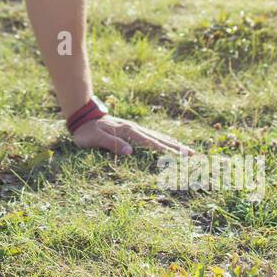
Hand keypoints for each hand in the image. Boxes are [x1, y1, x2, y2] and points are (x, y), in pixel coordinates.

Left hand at [71, 114, 195, 157]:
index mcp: (128, 132)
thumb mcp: (94, 139)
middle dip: (177, 148)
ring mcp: (135, 128)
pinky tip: (170, 142)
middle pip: (160, 139)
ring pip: (158, 136)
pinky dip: (164, 139)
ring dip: (174, 144)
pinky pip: (152, 135)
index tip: (181, 158)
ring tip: (188, 150)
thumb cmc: (86, 132)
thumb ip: (111, 144)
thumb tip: (130, 152)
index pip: (151, 144)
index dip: (166, 152)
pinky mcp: (132, 130)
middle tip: (194, 156)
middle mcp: (135, 129)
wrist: (82, 117)